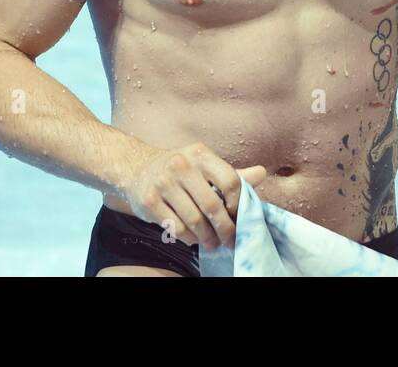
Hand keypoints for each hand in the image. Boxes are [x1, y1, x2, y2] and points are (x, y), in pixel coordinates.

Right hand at [117, 139, 267, 251]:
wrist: (135, 167)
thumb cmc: (179, 168)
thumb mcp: (203, 164)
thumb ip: (231, 173)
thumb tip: (262, 173)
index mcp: (200, 154)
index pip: (229, 180)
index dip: (238, 203)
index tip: (240, 216)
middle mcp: (181, 165)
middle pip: (213, 205)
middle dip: (225, 228)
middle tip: (231, 241)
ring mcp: (163, 183)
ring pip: (194, 220)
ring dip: (207, 237)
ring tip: (213, 244)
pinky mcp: (149, 201)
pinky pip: (176, 228)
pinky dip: (189, 238)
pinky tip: (194, 238)